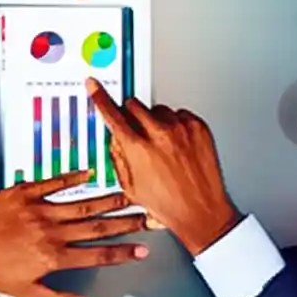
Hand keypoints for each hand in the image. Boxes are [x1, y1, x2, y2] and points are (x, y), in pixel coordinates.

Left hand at [0, 170, 147, 296]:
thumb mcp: (25, 291)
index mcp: (53, 257)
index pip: (97, 255)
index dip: (122, 252)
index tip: (141, 249)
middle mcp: (50, 231)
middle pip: (96, 226)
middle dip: (125, 222)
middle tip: (145, 217)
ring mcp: (38, 209)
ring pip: (81, 203)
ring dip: (106, 199)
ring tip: (126, 194)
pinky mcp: (24, 192)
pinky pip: (53, 181)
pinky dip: (72, 176)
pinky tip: (88, 172)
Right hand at [86, 79, 238, 255]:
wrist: (201, 211)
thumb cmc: (169, 204)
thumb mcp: (131, 186)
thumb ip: (119, 156)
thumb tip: (116, 138)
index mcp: (138, 149)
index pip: (113, 115)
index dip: (100, 97)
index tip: (95, 85)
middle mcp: (159, 134)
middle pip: (134, 106)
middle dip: (131, 116)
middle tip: (139, 133)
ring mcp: (181, 129)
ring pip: (158, 109)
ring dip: (156, 121)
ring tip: (164, 145)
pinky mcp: (198, 127)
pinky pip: (180, 114)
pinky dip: (177, 125)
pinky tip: (178, 145)